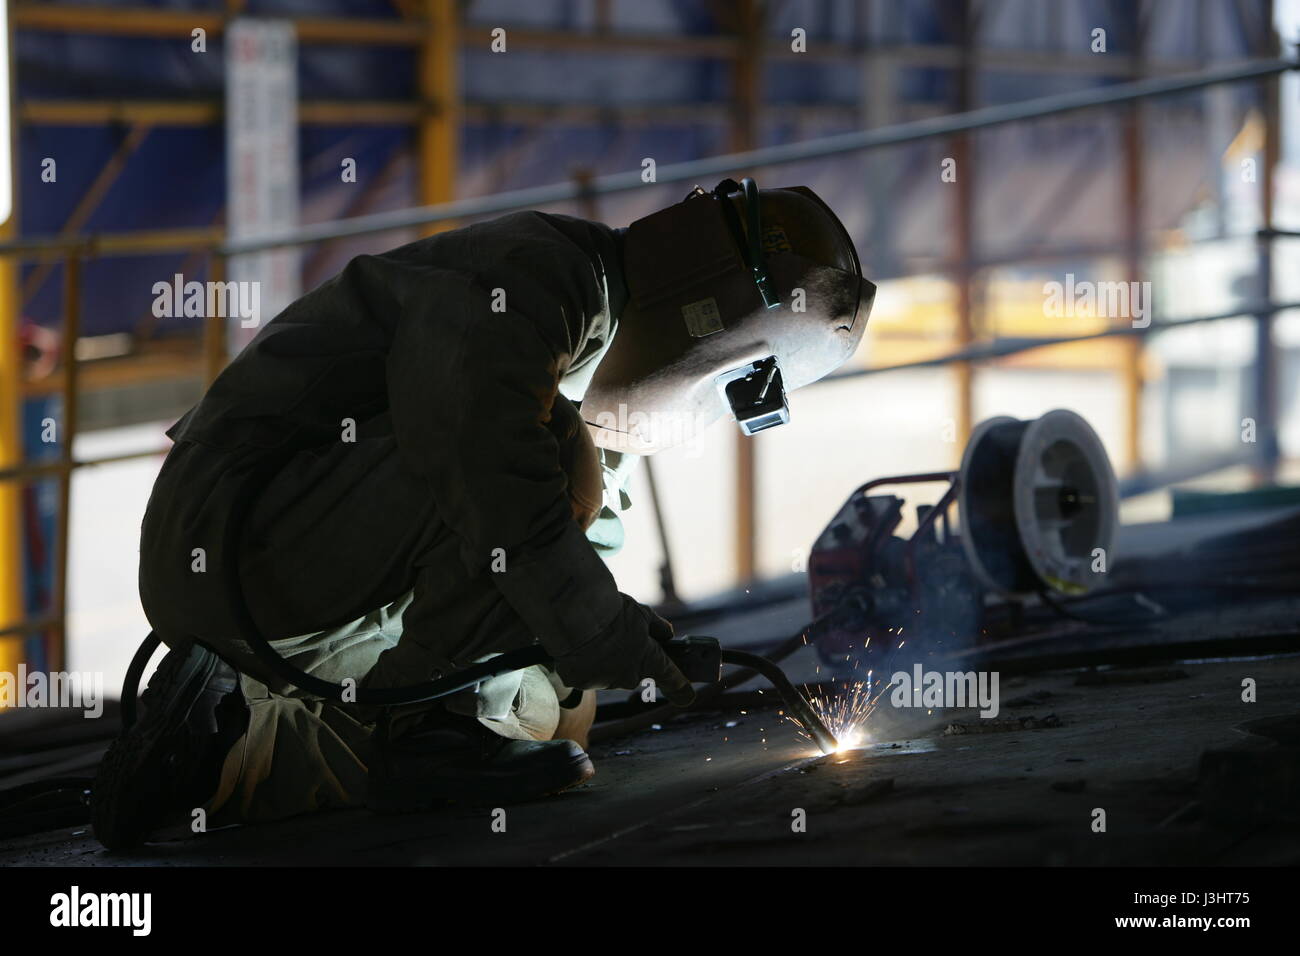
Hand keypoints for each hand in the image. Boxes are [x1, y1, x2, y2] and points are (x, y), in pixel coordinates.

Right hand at [551, 595, 694, 705]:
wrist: (574, 615)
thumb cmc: (611, 612)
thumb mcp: (641, 613)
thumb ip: (657, 627)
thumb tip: (666, 634)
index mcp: (649, 660)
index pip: (671, 679)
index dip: (680, 688)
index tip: (686, 696)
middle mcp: (629, 677)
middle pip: (633, 673)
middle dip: (628, 658)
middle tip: (618, 637)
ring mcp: (604, 682)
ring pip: (608, 674)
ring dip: (604, 661)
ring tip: (593, 637)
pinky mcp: (580, 682)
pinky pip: (584, 674)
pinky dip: (582, 663)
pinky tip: (577, 645)